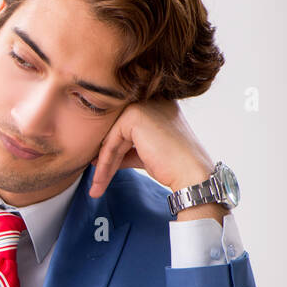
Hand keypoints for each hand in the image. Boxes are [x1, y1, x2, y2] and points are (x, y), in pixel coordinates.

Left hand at [89, 99, 215, 202]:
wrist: (191, 174)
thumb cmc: (173, 166)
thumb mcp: (145, 154)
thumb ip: (125, 150)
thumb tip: (98, 159)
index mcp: (157, 105)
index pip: (126, 128)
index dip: (112, 151)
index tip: (101, 169)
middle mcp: (151, 100)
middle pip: (117, 133)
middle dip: (105, 159)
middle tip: (95, 181)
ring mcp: (143, 106)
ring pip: (112, 139)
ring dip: (103, 165)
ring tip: (96, 187)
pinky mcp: (134, 116)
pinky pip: (112, 142)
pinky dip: (105, 163)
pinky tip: (100, 179)